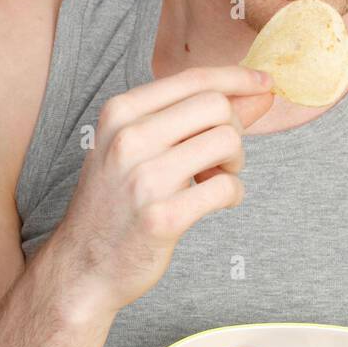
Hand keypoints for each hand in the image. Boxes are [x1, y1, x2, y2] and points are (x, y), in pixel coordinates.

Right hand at [47, 65, 273, 316]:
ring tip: (219, 179)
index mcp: (120, 114)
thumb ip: (186, 118)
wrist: (83, 268)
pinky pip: (225, 188)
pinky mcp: (163, 218)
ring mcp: (145, 179)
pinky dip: (234, 194)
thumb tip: (255, 91)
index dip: (238, 78)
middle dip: (234, 129)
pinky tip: (221, 202)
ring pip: (226, 141)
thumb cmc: (114, 206)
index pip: (194, 79)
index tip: (264, 83)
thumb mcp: (133, 149)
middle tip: (223, 157)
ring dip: (236, 162)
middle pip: (216, 106)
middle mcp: (129, 139)